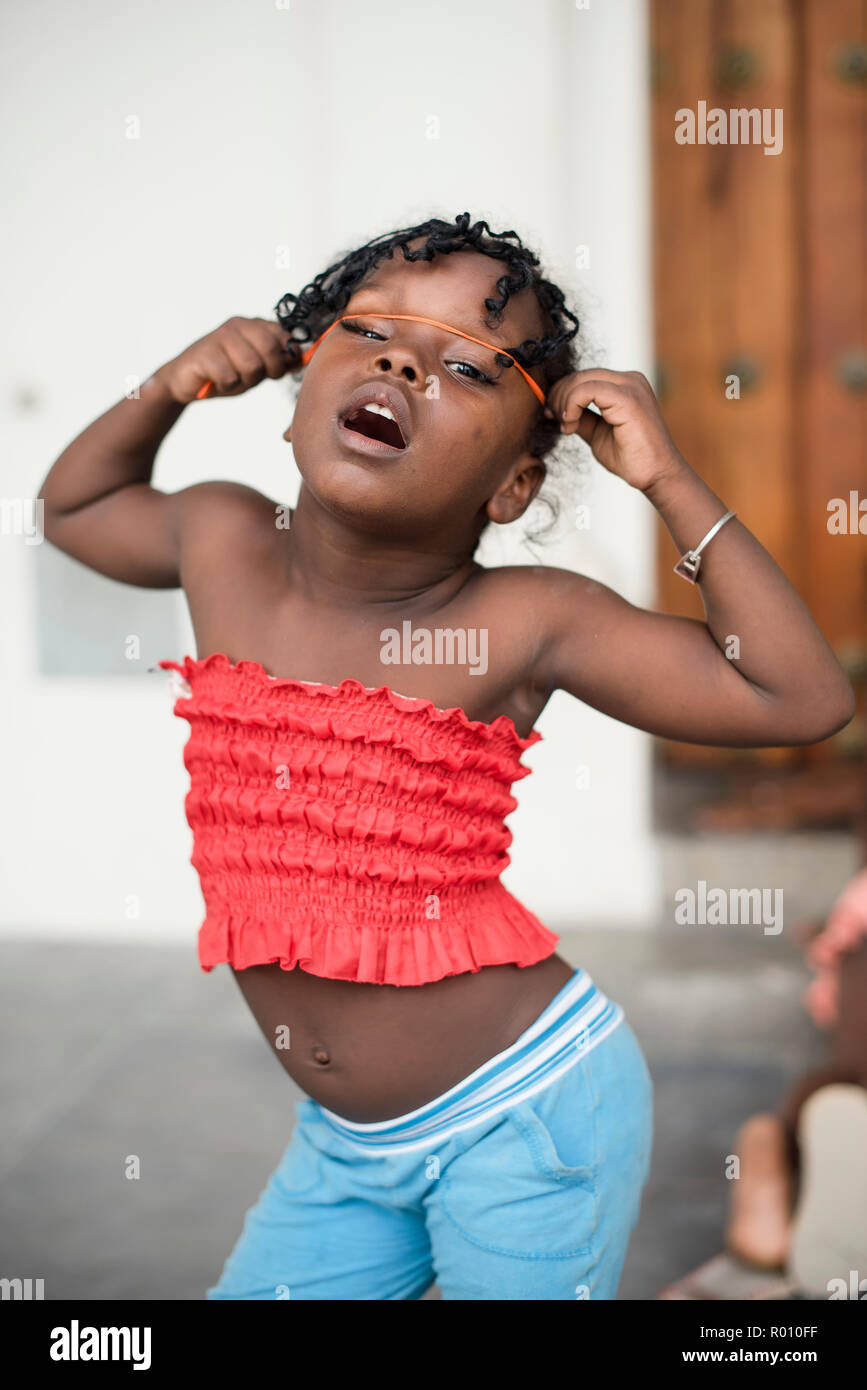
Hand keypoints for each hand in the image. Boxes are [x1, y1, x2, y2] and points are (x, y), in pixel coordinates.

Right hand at [155, 316, 300, 403]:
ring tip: (231, 377)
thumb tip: (302, 358)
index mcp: (253, 325)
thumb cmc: (223, 372)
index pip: (284, 337)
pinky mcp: (205, 352)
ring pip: (252, 365)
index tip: (274, 371)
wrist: (184, 380)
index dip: (285, 359)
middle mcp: (238, 325)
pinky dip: (226, 385)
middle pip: (271, 350)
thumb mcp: (256, 367)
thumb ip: (277, 360)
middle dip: (267, 371)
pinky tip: (216, 380)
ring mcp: (220, 336)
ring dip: (243, 380)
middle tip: (252, 377)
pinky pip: (230, 376)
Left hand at [543, 368, 684, 491]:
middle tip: (552, 419)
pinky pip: (587, 390)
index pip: (585, 377)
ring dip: (563, 403)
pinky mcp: (627, 397)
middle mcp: (630, 379)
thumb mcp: (597, 432)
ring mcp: (630, 386)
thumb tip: (557, 410)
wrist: (656, 475)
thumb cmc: (631, 457)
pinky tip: (571, 424)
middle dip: (559, 396)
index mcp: (624, 384)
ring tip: (566, 427)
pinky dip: (571, 405)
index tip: (550, 414)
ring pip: (581, 380)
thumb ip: (582, 417)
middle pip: (581, 375)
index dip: (562, 392)